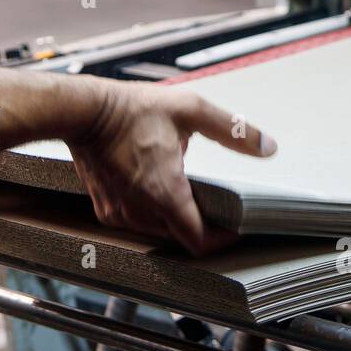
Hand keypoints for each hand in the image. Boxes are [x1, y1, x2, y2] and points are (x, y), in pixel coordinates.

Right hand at [68, 81, 275, 253]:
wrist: (82, 111)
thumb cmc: (132, 109)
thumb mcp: (191, 110)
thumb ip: (233, 131)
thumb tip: (268, 147)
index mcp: (164, 193)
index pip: (200, 241)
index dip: (223, 240)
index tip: (237, 229)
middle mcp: (141, 211)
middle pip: (182, 237)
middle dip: (203, 227)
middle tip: (221, 209)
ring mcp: (120, 214)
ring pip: (160, 232)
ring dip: (177, 220)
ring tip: (191, 196)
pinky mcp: (106, 210)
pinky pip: (138, 223)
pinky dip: (154, 214)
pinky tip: (160, 190)